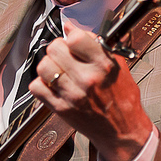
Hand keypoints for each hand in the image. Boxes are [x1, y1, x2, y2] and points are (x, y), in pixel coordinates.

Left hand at [30, 19, 153, 160]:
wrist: (122, 131)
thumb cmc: (123, 99)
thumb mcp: (119, 67)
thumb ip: (96, 45)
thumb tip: (71, 28)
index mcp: (103, 66)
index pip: (75, 38)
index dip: (72, 36)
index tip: (75, 41)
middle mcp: (87, 80)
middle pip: (55, 49)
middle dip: (59, 49)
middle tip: (65, 56)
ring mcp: (72, 95)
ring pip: (43, 67)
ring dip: (49, 65)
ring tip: (59, 70)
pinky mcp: (60, 109)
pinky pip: (37, 87)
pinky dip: (42, 83)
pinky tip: (53, 84)